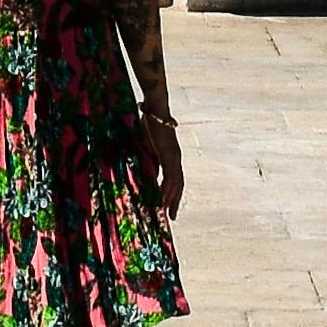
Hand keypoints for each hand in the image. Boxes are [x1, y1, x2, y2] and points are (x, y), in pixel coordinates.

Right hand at [138, 106, 182, 220]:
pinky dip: (166, 189)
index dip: (174, 194)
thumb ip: (150, 158)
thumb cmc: (150, 124)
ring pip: (175, 184)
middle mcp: (176, 159)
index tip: (170, 207)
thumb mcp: (148, 145)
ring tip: (166, 213)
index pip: (175, 180)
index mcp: (172, 157)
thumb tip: (147, 170)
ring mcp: (174, 157)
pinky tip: (162, 199)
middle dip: (175, 202)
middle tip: (172, 217)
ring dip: (171, 199)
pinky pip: (169, 177)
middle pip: (179, 186)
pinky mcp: (169, 155)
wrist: (155, 110)